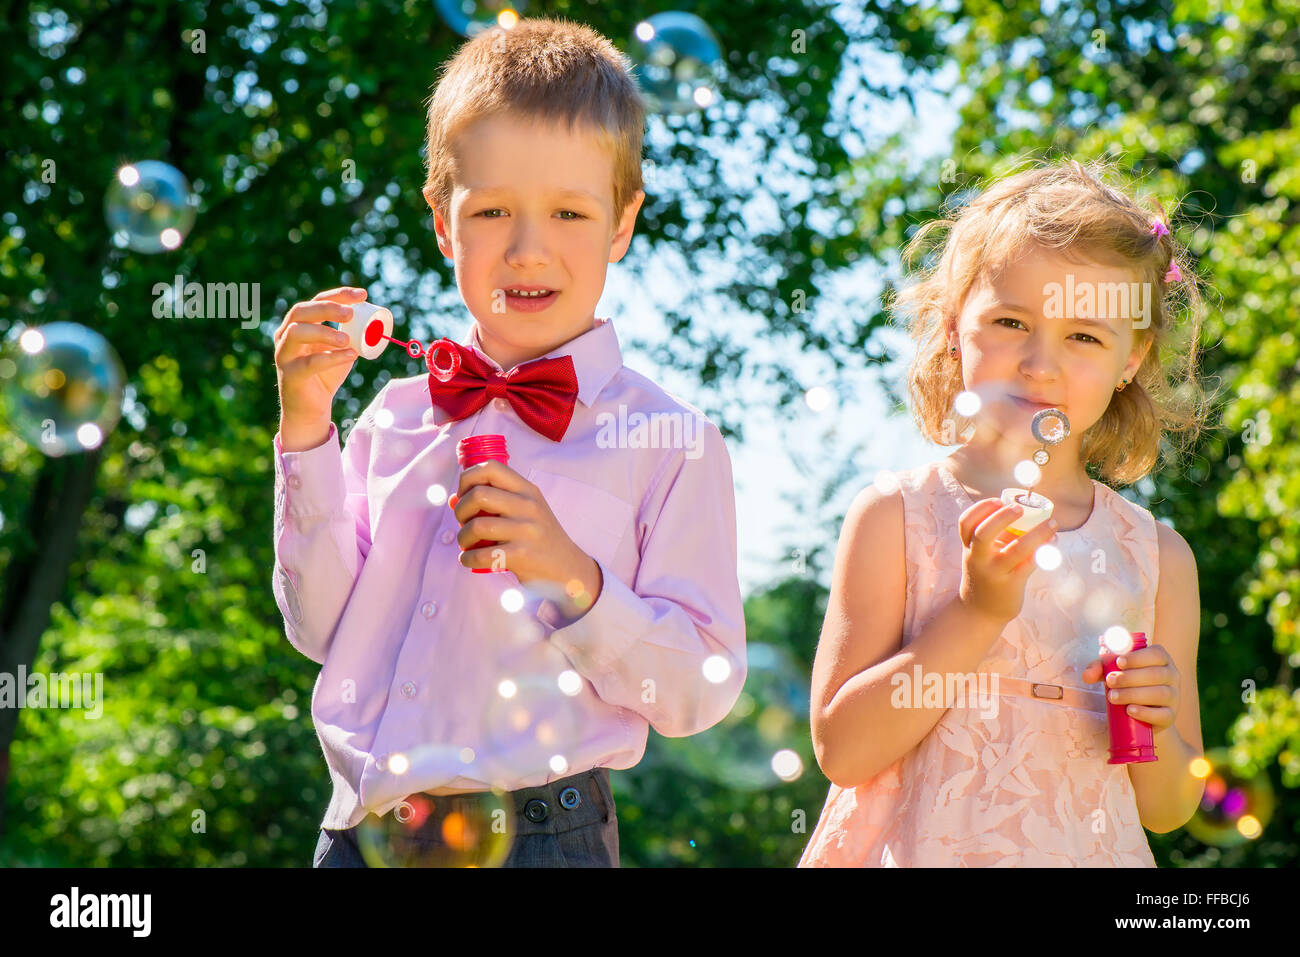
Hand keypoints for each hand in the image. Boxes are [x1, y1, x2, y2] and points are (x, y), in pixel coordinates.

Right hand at [273, 286, 364, 425]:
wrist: (311, 408)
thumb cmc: (326, 375)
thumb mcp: (340, 349)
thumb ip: (350, 334)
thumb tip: (373, 320)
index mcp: (299, 324)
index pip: (316, 301)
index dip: (339, 295)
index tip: (363, 295)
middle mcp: (286, 335)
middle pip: (301, 311)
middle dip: (327, 308)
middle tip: (351, 314)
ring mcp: (284, 354)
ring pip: (296, 332)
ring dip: (324, 332)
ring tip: (347, 340)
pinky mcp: (290, 375)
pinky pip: (309, 363)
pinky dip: (332, 357)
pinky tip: (351, 356)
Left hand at [449, 460, 602, 615]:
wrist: (568, 569)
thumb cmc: (539, 538)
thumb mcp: (525, 512)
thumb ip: (494, 501)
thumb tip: (453, 499)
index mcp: (527, 490)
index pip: (491, 467)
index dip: (468, 478)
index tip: (464, 494)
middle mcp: (528, 506)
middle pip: (478, 495)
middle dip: (460, 510)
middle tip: (463, 522)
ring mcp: (527, 530)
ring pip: (477, 525)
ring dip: (462, 537)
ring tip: (466, 544)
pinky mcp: (522, 555)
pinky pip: (482, 555)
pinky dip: (468, 558)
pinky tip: (469, 560)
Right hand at [956, 498, 1058, 624]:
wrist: (981, 610)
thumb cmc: (986, 574)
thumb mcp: (981, 555)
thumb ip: (996, 536)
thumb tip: (1026, 512)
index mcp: (969, 548)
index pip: (966, 523)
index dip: (981, 508)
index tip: (998, 500)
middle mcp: (978, 559)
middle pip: (982, 534)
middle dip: (1002, 518)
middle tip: (1020, 508)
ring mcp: (995, 572)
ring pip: (1016, 550)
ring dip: (1038, 534)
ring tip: (1052, 523)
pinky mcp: (1012, 584)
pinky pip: (1030, 564)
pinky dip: (1044, 550)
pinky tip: (1053, 541)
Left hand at [1082, 643, 1180, 735]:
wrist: (1140, 713)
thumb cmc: (1126, 683)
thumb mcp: (1112, 672)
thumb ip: (1099, 669)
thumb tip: (1087, 676)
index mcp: (1161, 660)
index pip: (1156, 654)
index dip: (1138, 657)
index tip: (1119, 662)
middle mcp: (1172, 676)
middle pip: (1156, 674)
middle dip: (1130, 677)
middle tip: (1110, 681)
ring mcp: (1174, 697)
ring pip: (1160, 693)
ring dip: (1134, 694)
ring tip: (1113, 697)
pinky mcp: (1170, 716)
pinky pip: (1163, 714)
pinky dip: (1146, 712)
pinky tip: (1130, 710)